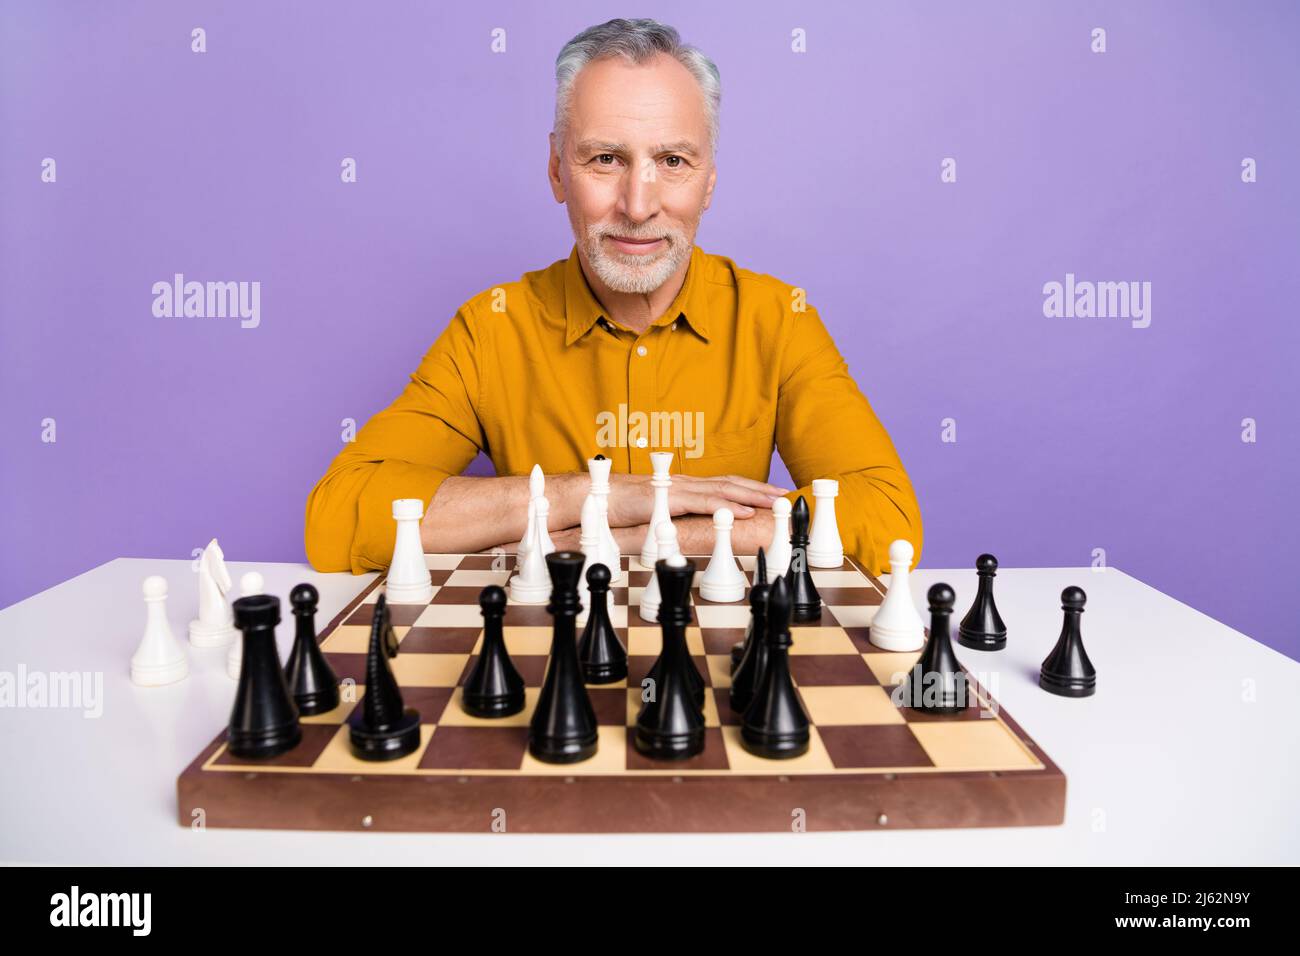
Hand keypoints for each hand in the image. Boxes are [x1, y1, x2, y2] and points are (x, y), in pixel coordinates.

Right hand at [605, 473, 788, 527]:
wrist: (597, 498)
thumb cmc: (624, 507)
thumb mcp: (659, 513)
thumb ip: (678, 516)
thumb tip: (695, 527)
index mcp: (686, 488)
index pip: (725, 485)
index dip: (750, 488)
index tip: (772, 494)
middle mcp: (687, 485)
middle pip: (731, 483)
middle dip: (760, 488)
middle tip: (785, 494)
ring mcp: (679, 490)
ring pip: (723, 490)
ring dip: (751, 495)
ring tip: (773, 501)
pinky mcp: (669, 500)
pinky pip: (702, 503)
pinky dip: (726, 506)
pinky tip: (742, 512)